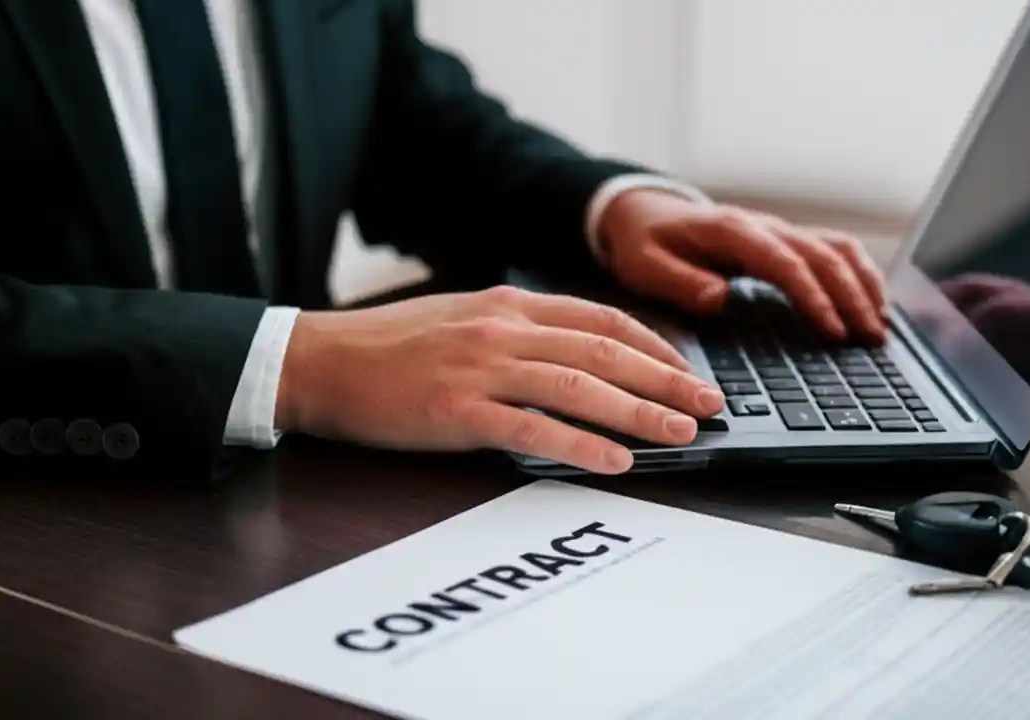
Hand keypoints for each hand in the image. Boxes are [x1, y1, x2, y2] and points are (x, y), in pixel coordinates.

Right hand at [276, 286, 724, 473]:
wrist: (318, 360)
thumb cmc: (388, 346)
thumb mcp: (462, 319)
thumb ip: (517, 331)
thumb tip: (575, 357)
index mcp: (509, 305)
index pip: (601, 320)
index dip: (654, 346)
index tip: (687, 371)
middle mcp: (504, 329)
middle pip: (606, 352)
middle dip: (668, 379)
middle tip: (710, 405)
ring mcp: (481, 368)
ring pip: (580, 387)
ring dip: (640, 412)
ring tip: (682, 433)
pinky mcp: (457, 410)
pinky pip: (533, 429)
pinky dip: (581, 444)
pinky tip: (616, 460)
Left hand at [598, 190, 888, 342]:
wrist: (643, 210)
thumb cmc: (644, 242)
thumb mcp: (644, 265)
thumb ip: (679, 282)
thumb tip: (719, 299)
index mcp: (732, 231)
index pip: (785, 263)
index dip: (814, 296)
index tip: (833, 330)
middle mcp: (763, 226)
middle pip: (823, 256)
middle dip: (852, 296)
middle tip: (871, 337)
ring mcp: (778, 230)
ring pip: (837, 248)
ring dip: (864, 284)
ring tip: (880, 326)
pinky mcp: (784, 240)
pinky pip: (833, 250)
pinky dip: (858, 274)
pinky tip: (871, 303)